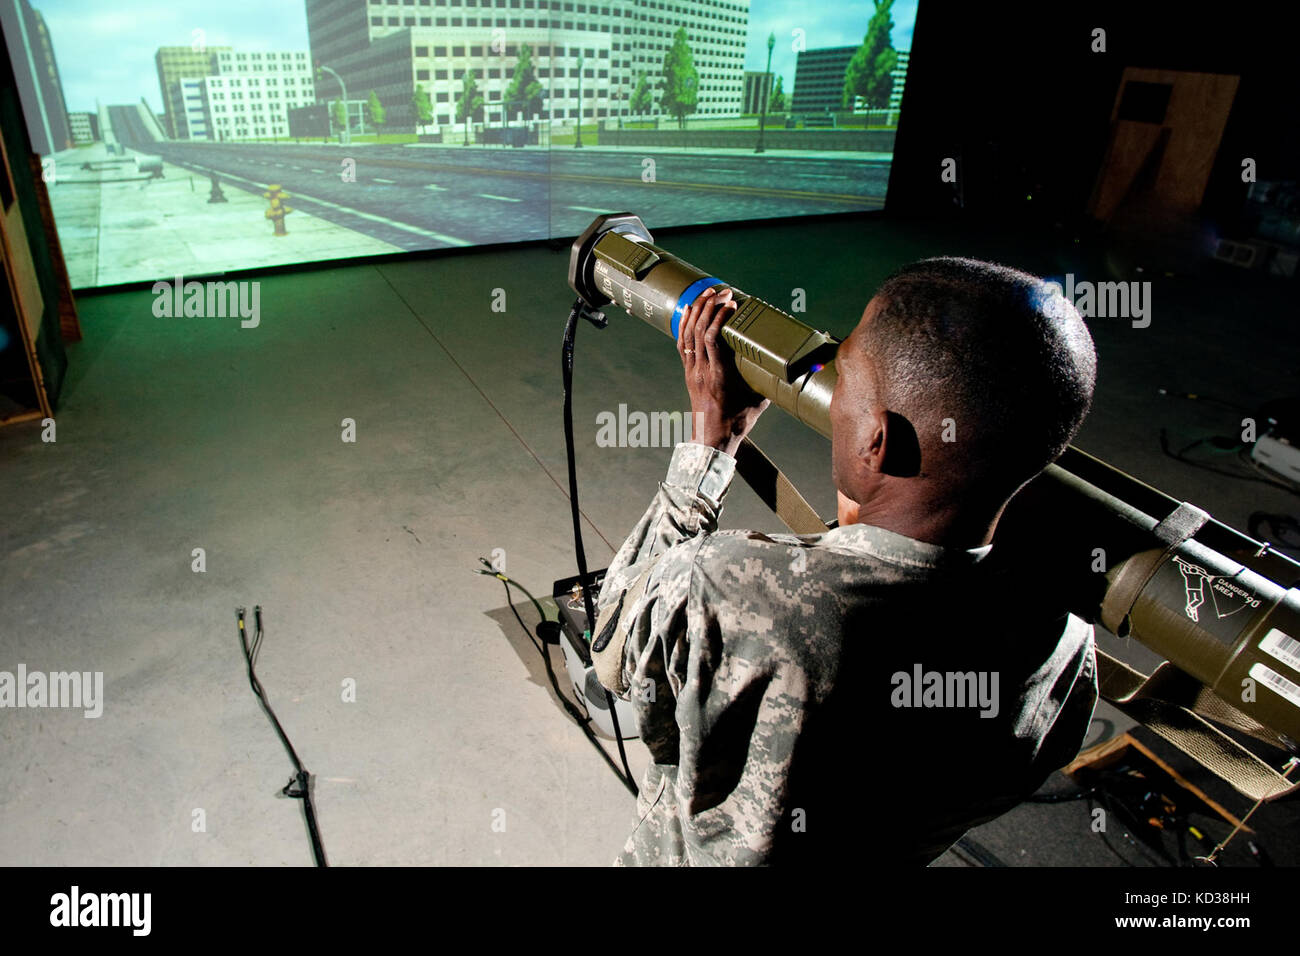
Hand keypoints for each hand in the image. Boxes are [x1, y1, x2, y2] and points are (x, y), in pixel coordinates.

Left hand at [677, 286, 769, 456]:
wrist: (713, 439)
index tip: (731, 304)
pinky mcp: (688, 373)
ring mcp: (692, 371)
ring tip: (707, 295)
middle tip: (721, 292)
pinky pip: (682, 343)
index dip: (719, 317)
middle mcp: (702, 371)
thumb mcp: (759, 400)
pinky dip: (685, 324)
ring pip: (688, 334)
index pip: (713, 338)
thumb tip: (792, 367)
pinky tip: (689, 311)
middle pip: (699, 331)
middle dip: (709, 307)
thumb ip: (771, 381)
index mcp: (719, 375)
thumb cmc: (738, 422)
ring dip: (696, 312)